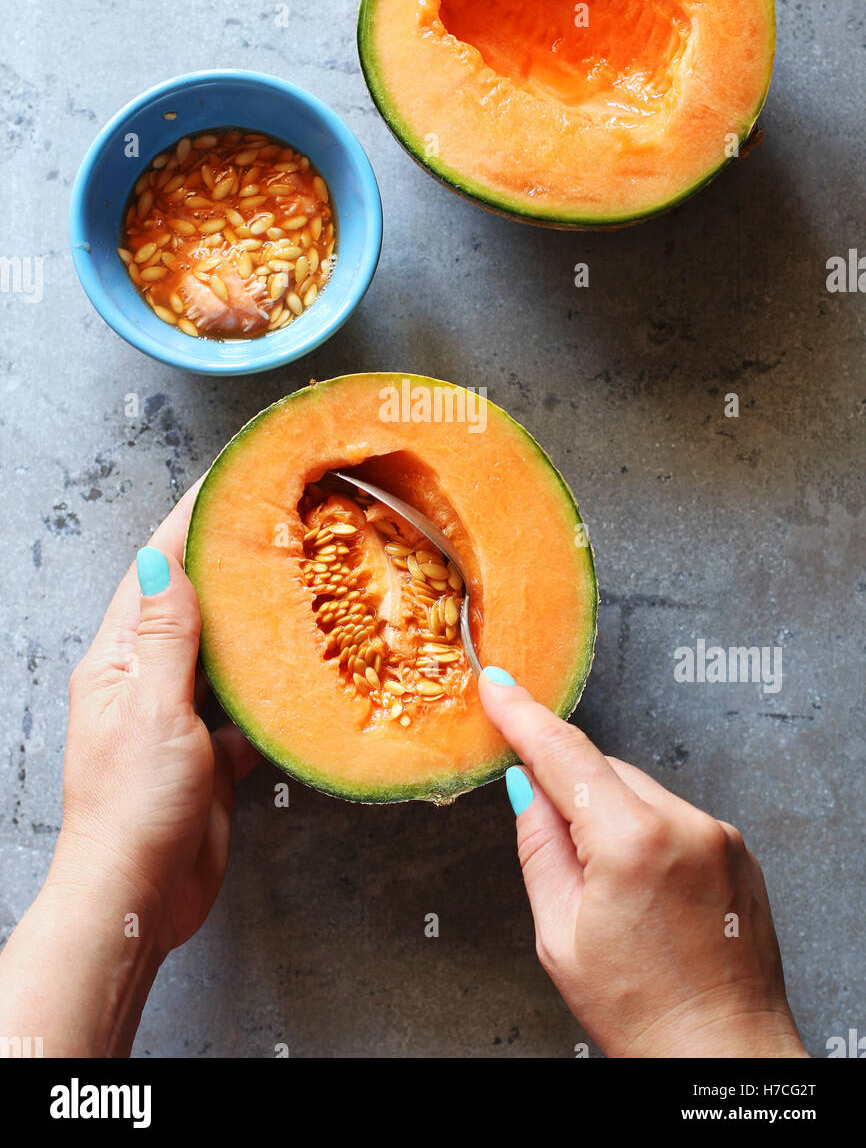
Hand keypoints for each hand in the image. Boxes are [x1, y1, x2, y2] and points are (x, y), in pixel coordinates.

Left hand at [52, 480, 259, 954]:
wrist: (140, 898)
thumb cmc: (131, 811)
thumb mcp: (151, 710)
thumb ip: (165, 636)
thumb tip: (156, 559)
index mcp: (117, 660)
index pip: (153, 571)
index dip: (188, 522)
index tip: (224, 480)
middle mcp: (145, 681)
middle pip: (191, 605)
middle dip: (229, 563)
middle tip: (277, 523)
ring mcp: (177, 718)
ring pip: (223, 654)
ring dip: (255, 623)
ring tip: (299, 583)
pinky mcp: (209, 754)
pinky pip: (245, 708)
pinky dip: (272, 690)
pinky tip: (303, 673)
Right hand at [479, 668, 806, 1058]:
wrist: (722, 1055)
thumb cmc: (642, 1012)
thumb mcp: (560, 935)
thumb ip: (540, 846)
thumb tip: (526, 786)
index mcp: (633, 841)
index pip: (564, 754)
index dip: (522, 717)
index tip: (497, 686)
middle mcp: (685, 823)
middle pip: (604, 771)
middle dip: (571, 791)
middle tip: (560, 856)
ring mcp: (718, 834)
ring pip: (639, 792)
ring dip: (612, 816)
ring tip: (612, 894)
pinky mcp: (736, 848)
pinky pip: (673, 816)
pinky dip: (647, 834)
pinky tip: (646, 892)